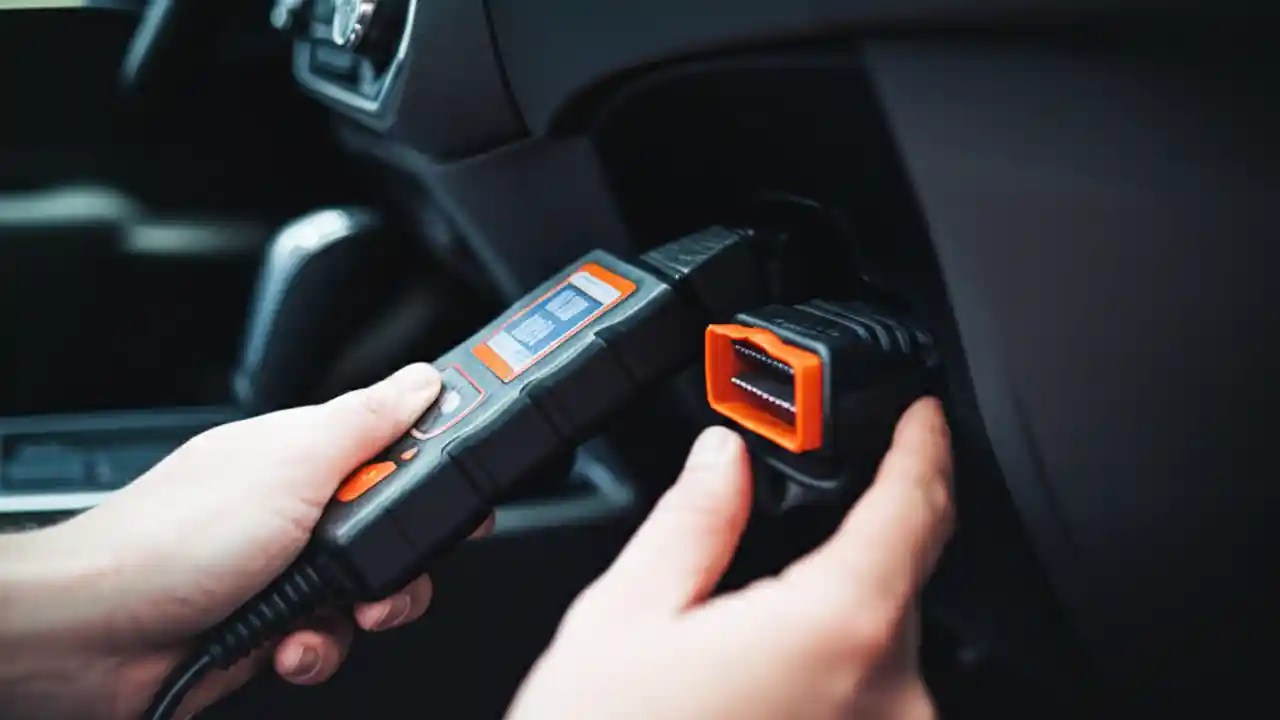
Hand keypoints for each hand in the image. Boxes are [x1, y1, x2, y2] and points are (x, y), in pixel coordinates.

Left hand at [0, 363, 491, 719]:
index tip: (464, 492)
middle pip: (396, 527)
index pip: (396, 446)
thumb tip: (424, 378)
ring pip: (372, 590)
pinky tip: (288, 642)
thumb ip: (367, 420)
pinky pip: (331, 637)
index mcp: (307, 453)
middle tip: (391, 564)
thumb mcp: (293, 463)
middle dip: (405, 557)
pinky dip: (318, 647)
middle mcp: (300, 508)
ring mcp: (287, 567)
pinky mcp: (274, 624)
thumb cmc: (173, 536)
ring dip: (363, 611)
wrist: (95, 634)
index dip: (435, 468)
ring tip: (335, 611)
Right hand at [507, 397, 952, 719]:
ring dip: (848, 608)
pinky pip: (878, 701)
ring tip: (764, 613)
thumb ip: (693, 522)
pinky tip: (776, 678)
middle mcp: (890, 700)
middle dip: (869, 527)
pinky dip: (841, 669)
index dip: (924, 447)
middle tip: (814, 502)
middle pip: (904, 577)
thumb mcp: (624, 620)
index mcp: (834, 632)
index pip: (915, 508)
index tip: (924, 416)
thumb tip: (722, 456)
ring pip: (889, 645)